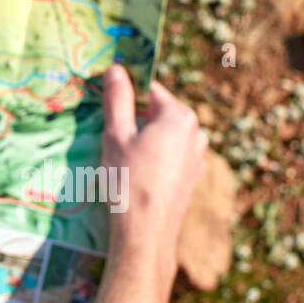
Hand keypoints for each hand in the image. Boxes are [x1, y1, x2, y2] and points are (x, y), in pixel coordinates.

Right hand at [92, 64, 206, 302]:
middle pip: (157, 112)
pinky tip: (135, 174)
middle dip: (134, 119)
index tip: (105, 106)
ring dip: (143, 139)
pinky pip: (170, 156)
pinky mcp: (193, 177)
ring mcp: (198, 157)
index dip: (125, 95)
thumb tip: (116, 68)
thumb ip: (117, 98)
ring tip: (120, 157)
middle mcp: (196, 132)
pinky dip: (153, 157)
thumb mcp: (115, 134)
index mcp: (179, 116)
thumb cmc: (128, 180)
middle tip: (109, 136)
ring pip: (163, 135)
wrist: (146, 234)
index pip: (149, 89)